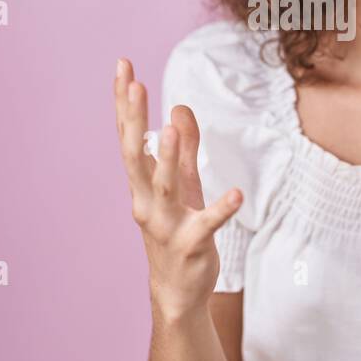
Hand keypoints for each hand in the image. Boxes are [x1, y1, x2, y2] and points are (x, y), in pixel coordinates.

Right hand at [114, 58, 242, 319]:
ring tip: (169, 127)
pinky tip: (236, 193)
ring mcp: (166, 225)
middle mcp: (146, 201)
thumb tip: (180, 106)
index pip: (128, 136)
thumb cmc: (178, 232)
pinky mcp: (192, 244)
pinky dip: (221, 209)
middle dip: (132, 118)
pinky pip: (206, 224)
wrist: (177, 293)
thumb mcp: (182, 185)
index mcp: (141, 185)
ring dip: (166, 157)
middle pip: (134, 154)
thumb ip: (183, 147)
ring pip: (164, 186)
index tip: (123, 66)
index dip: (124, 103)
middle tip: (134, 83)